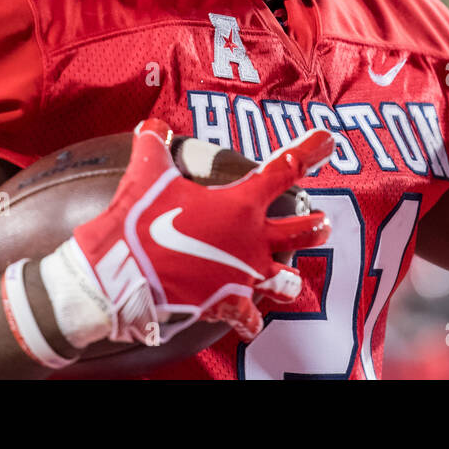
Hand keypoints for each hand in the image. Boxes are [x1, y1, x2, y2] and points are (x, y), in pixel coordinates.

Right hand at [45, 119, 332, 347]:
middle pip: (298, 231)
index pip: (283, 170)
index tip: (326, 140)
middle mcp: (251, 240)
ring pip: (283, 280)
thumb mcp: (147, 174)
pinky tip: (252, 326)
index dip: (309, 151)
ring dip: (291, 279)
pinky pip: (248, 318)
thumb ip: (154, 144)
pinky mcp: (226, 304)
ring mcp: (243, 275)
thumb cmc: (139, 221)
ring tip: (296, 279)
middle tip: (323, 221)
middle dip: (312, 225)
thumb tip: (153, 123)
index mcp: (240, 204)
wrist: (122, 273)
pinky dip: (250, 321)